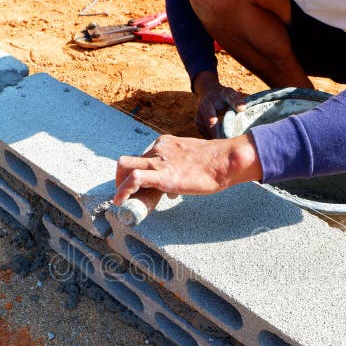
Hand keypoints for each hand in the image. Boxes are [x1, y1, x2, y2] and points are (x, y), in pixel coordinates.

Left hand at [114, 134, 261, 205]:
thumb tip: (173, 188)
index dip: (136, 174)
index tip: (138, 188)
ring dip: (119, 185)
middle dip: (121, 178)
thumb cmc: (216, 164)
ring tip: (122, 200)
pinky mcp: (163, 175)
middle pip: (128, 161)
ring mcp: (159, 161)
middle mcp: (158, 149)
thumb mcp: (192, 162)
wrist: (226, 161)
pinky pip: (134, 179)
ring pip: (125, 166)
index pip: (142, 157)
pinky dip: (123, 191)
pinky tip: (121, 202)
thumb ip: (180, 170)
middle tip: (128, 195)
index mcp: (165, 144)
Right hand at [193, 71, 245, 137]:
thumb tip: (243, 108)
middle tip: (235, 141)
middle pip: (211, 134)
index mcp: (205, 109)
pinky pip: (209, 137)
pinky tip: (225, 136)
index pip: (212, 124)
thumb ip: (235, 100)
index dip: (222, 133)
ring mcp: (198, 125)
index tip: (233, 139)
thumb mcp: (229, 93)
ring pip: (210, 137)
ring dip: (220, 139)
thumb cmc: (221, 94)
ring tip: (231, 138)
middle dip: (223, 139)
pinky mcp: (200, 129)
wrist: (209, 93)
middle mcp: (199, 118)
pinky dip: (217, 138)